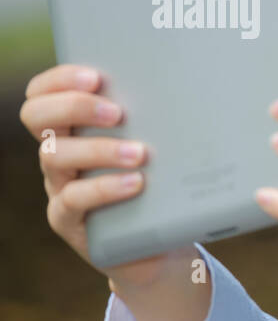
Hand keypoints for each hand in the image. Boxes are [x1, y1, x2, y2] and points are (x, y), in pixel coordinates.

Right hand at [19, 64, 196, 288]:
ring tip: (139, 153)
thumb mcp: (156, 149)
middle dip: (74, 106)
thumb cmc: (160, 186)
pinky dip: (104, 188)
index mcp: (72, 129)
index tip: (96, 76)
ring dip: (98, 149)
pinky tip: (135, 184)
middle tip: (117, 113)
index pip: (42, 94)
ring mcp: (60, 187)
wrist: (159, 245)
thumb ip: (157, 121)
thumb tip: (197, 85)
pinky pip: (73, 200)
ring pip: (54, 156)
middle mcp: (59, 154)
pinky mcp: (68, 221)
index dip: (59, 80)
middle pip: (37, 117)